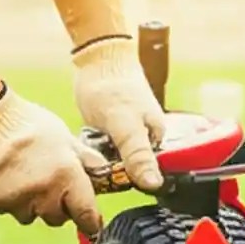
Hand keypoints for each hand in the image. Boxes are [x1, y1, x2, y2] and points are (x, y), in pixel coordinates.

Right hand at [0, 83, 106, 235]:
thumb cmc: (28, 124)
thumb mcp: (64, 137)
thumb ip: (85, 159)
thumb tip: (104, 173)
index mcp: (67, 177)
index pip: (86, 215)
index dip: (90, 221)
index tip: (90, 222)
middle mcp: (45, 195)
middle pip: (58, 218)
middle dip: (58, 207)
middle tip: (51, 185)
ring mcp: (19, 201)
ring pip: (31, 216)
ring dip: (32, 205)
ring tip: (25, 177)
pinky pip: (7, 209)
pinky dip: (10, 198)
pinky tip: (6, 176)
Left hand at [72, 36, 165, 191]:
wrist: (98, 58)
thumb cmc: (113, 88)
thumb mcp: (126, 125)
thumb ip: (138, 155)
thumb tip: (154, 185)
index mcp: (157, 138)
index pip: (146, 174)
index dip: (127, 180)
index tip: (107, 177)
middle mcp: (146, 138)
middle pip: (129, 169)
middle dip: (112, 171)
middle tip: (93, 163)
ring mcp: (129, 134)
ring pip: (115, 160)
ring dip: (101, 162)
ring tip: (88, 155)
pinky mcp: (113, 129)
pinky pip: (105, 149)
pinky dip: (96, 150)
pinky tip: (87, 145)